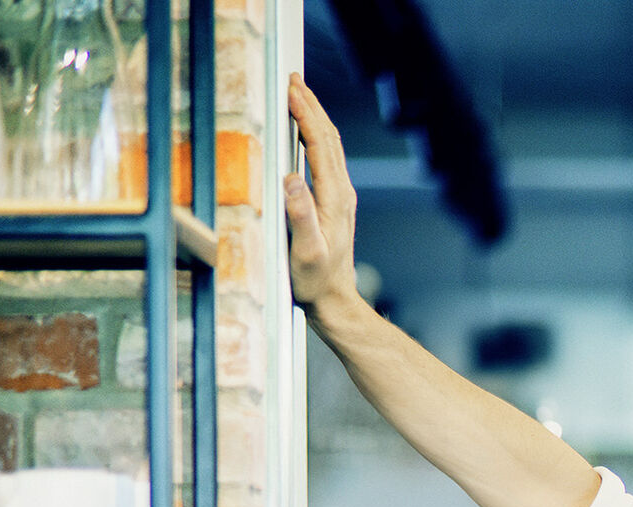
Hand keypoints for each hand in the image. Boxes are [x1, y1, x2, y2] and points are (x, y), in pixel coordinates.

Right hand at [284, 74, 361, 314]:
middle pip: (328, 138)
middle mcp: (341, 192)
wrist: (334, 302)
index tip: (291, 88)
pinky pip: (323, 159)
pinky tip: (302, 132)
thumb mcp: (305, 252)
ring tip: (297, 93)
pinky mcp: (332, 203)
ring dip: (313, 116)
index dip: (306, 112)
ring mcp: (339, 197)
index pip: (321, 144)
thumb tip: (291, 179)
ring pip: (328, 146)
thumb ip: (300, 216)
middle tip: (292, 77)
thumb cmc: (316, 283)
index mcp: (335, 198)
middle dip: (311, 104)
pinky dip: (313, 136)